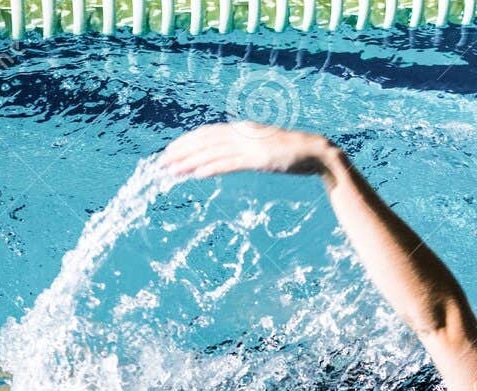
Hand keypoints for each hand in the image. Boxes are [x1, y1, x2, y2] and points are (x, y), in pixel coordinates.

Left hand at [160, 122, 335, 180]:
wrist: (315, 153)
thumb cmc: (291, 153)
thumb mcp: (263, 148)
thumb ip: (245, 150)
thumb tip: (227, 156)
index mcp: (242, 129)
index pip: (207, 133)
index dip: (186, 141)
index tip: (170, 151)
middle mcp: (242, 133)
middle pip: (204, 140)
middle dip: (181, 151)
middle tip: (162, 162)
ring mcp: (250, 146)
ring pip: (212, 152)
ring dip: (190, 161)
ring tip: (172, 171)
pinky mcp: (258, 159)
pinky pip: (229, 164)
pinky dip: (210, 168)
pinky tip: (196, 174)